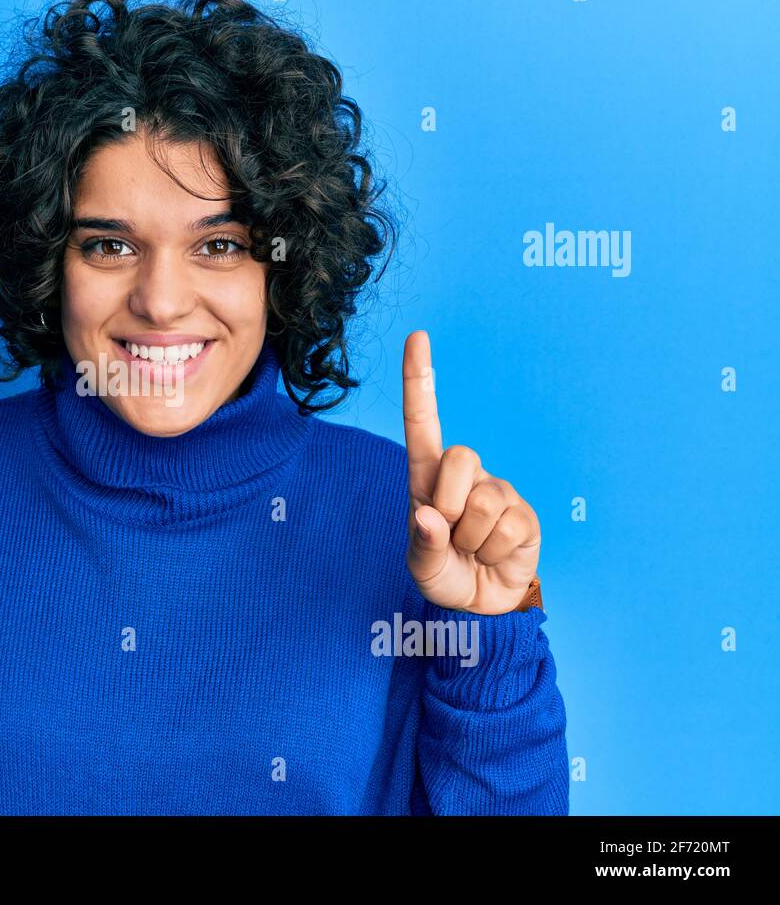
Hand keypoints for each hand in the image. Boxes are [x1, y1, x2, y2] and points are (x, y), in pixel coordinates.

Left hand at [401, 331, 540, 614]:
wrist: (480, 608)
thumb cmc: (443, 576)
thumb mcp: (421, 568)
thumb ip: (422, 545)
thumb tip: (430, 518)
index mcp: (428, 479)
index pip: (422, 423)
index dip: (420, 380)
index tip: (418, 336)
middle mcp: (465, 478)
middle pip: (459, 458)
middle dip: (450, 502)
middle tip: (451, 536)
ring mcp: (498, 493)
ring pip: (485, 500)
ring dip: (471, 538)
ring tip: (470, 551)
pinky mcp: (525, 515)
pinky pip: (509, 526)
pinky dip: (495, 551)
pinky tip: (494, 556)